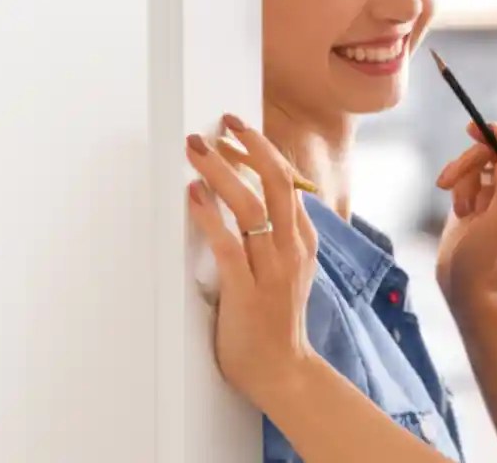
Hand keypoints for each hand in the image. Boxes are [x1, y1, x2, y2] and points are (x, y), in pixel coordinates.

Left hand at [183, 114, 319, 406]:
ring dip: (222, 173)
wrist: (284, 372)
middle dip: (250, 147)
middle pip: (276, 184)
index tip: (242, 130)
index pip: (289, 183)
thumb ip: (278, 237)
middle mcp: (291, 250)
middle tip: (224, 123)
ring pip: (252, 207)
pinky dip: (210, 216)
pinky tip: (194, 195)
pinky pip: (229, 246)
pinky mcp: (248, 292)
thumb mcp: (289, 270)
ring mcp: (272, 271)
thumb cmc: (276, 322)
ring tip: (199, 149)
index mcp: (302, 242)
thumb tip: (252, 201)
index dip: (265, 152)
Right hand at [434, 122, 496, 306]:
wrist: (464, 286)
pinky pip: (466, 173)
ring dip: (463, 177)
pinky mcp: (478, 194)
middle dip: (476, 158)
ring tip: (460, 209)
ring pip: (481, 159)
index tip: (491, 133)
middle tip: (453, 173)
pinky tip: (458, 212)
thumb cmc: (487, 261)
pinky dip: (457, 186)